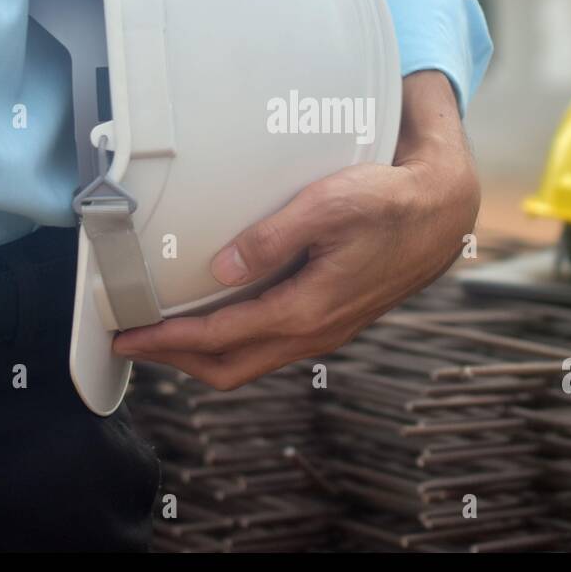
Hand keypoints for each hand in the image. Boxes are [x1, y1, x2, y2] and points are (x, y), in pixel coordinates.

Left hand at [112, 70, 480, 389]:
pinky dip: (233, 343)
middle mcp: (313, 331)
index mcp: (306, 308)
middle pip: (228, 369)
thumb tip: (221, 270)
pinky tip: (221, 318)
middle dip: (175, 360)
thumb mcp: (327, 206)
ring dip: (203, 355)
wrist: (441, 213)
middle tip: (134, 342)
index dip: (168, 340)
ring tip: (167, 334)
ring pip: (250, 362)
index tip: (129, 335)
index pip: (219, 337)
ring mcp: (324, 331)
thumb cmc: (388, 203)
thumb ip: (270, 238)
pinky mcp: (331, 321)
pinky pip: (271, 347)